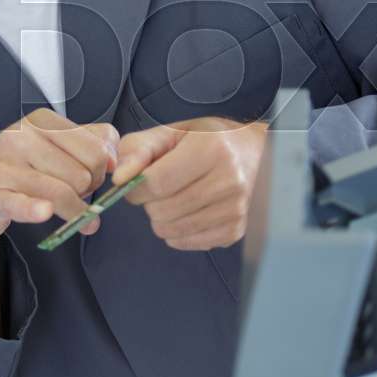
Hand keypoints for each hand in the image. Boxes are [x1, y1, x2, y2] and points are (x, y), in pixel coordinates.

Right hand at [0, 109, 119, 247]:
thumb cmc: (16, 168)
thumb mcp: (49, 144)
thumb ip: (88, 140)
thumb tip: (116, 154)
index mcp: (41, 122)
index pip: (95, 148)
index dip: (101, 171)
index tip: (94, 180)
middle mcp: (21, 138)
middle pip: (82, 174)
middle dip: (86, 192)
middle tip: (77, 199)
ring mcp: (4, 165)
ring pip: (62, 192)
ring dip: (75, 213)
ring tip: (77, 219)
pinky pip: (21, 203)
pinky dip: (34, 209)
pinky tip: (44, 213)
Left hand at [110, 118, 267, 250]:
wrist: (257, 154)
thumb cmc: (209, 140)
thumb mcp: (172, 133)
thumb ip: (138, 149)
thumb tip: (119, 178)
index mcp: (211, 151)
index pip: (156, 183)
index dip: (136, 187)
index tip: (136, 181)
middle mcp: (228, 182)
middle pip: (162, 210)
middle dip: (150, 201)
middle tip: (161, 187)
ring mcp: (235, 210)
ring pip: (171, 231)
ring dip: (162, 217)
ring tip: (175, 197)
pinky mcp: (235, 231)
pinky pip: (187, 243)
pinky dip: (178, 231)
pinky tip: (188, 211)